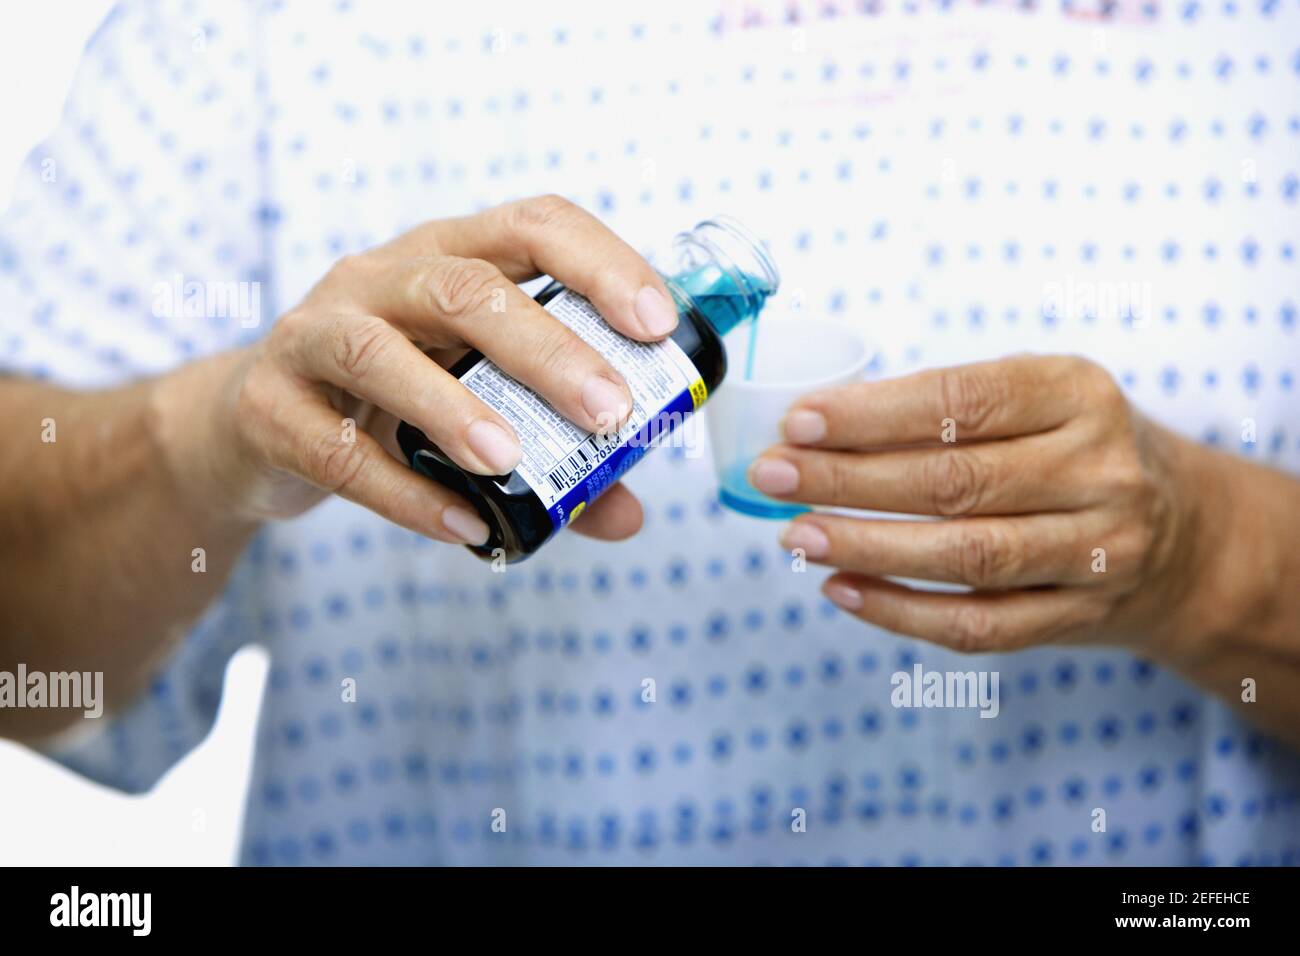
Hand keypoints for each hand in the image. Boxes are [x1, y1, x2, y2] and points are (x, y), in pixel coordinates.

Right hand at [153, 195, 679, 544]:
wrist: (255, 424)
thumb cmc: (387, 400)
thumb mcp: (474, 405)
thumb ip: (555, 455)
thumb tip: (627, 512)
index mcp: (447, 257)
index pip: (533, 224)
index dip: (601, 263)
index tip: (658, 323)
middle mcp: (379, 278)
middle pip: (464, 289)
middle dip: (547, 350)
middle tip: (610, 411)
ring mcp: (314, 334)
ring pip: (380, 351)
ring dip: (454, 409)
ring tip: (512, 462)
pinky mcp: (270, 404)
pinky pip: (334, 449)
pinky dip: (402, 492)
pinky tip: (462, 524)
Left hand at [752, 354, 1223, 658]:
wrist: (1185, 534)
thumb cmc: (1074, 448)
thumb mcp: (1037, 397)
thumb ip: (947, 406)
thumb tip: (818, 429)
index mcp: (1079, 393)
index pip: (962, 401)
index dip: (872, 415)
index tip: (798, 422)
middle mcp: (1099, 470)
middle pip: (954, 482)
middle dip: (847, 480)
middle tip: (770, 477)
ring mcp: (1098, 550)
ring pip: (965, 557)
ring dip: (865, 547)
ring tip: (793, 536)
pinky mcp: (1081, 617)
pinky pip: (979, 626)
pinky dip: (901, 612)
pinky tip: (842, 589)